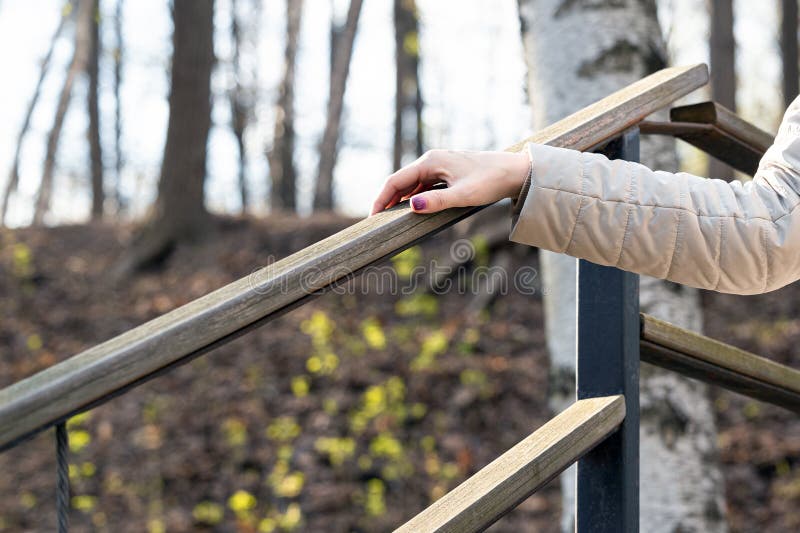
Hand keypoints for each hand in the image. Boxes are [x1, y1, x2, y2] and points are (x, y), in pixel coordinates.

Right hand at [370, 149, 529, 215]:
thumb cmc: (491, 181)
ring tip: (389, 219)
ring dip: (399, 200)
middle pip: (400, 181)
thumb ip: (437, 201)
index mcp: (431, 161)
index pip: (396, 180)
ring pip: (411, 184)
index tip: (372, 216)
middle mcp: (431, 160)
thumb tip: (412, 206)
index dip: (381, 198)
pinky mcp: (447, 173)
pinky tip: (411, 209)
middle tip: (376, 222)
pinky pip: (423, 185)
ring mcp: (439, 166)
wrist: (514, 171)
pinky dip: (414, 197)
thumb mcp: (463, 195)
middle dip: (387, 200)